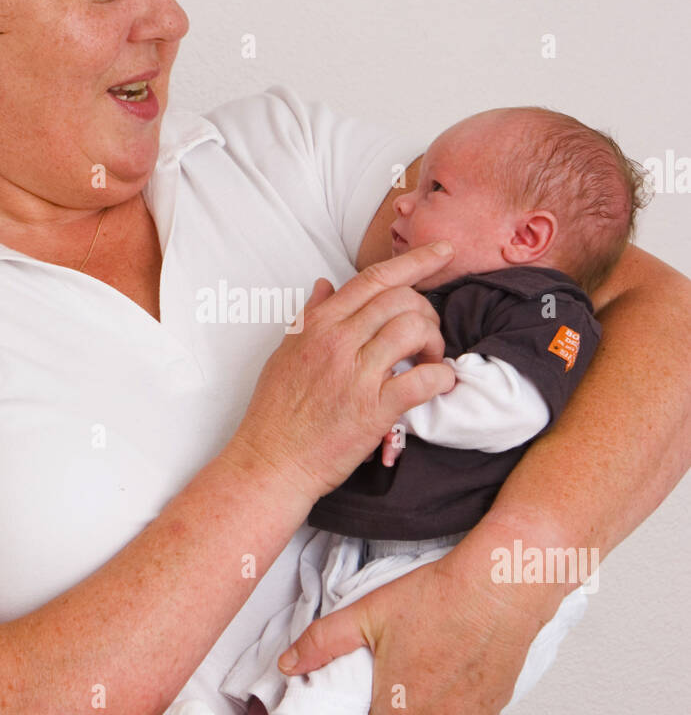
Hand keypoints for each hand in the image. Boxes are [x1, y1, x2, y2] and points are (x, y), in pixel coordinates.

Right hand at [226, 242, 455, 503]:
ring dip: (434, 341)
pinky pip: (421, 380)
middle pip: (400, 300)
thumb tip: (325, 284)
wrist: (270, 462)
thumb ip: (310, 315)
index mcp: (319, 325)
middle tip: (427, 334)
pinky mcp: (373, 410)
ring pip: (413, 330)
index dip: (416, 261)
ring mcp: (356, 375)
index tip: (444, 252)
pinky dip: (441, 377)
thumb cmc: (276, 412)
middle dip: (427, 310)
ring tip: (429, 359)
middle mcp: (337, 342)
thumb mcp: (285, 352)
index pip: (374, 278)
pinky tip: (440, 382)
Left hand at [276, 519, 565, 714]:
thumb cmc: (437, 598)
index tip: (361, 712)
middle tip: (393, 677)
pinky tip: (453, 669)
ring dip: (427, 713)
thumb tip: (287, 665)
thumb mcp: (366, 614)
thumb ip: (321, 644)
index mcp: (397, 711)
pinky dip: (457, 704)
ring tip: (424, 669)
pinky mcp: (494, 709)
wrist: (499, 587)